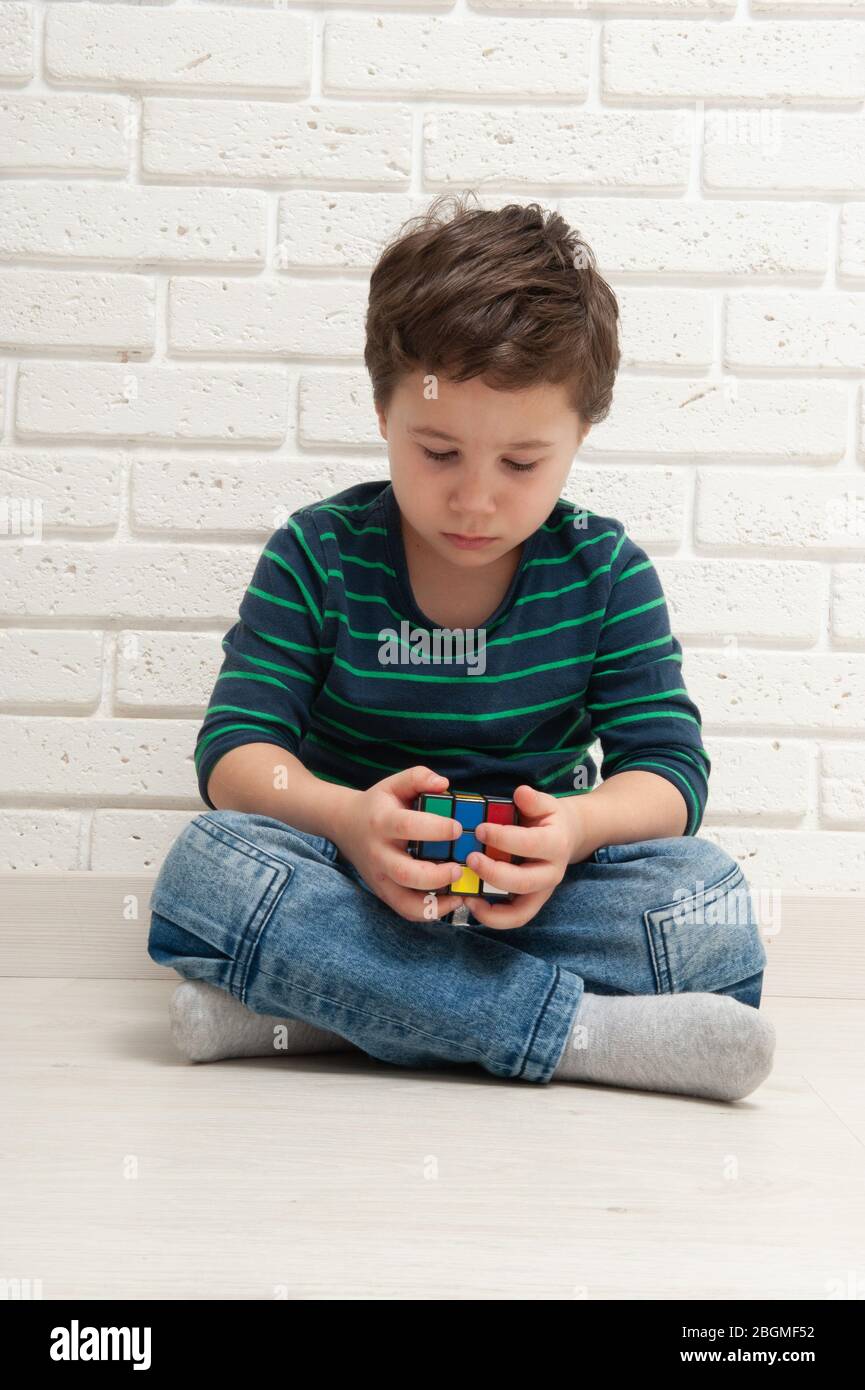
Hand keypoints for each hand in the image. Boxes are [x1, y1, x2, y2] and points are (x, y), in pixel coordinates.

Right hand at [333, 765, 464, 922]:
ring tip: (460, 892)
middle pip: (405, 873)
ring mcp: (379, 877)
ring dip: (436, 902)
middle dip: (437, 874)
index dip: (435, 828)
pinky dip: (430, 912)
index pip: (406, 826)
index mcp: (382, 821)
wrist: (344, 824)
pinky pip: (406, 911)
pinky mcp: (383, 893)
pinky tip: (451, 900)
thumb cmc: (378, 804)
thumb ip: (419, 777)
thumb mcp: (394, 784)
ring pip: (405, 902)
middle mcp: (379, 853)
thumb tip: (444, 784)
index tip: (458, 828)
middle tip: (460, 867)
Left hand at [459, 784, 571, 930]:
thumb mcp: (546, 804)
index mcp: (556, 844)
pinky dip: (493, 918)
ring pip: (519, 911)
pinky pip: (514, 919)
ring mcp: (542, 892)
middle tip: (469, 859)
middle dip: (493, 873)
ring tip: (465, 893)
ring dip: (490, 907)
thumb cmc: (549, 819)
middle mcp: (552, 873)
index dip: (503, 838)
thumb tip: (521, 793)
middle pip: (523, 882)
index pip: (529, 844)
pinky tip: (472, 902)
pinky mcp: (532, 903)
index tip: (479, 829)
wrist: (568, 837)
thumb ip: (533, 800)